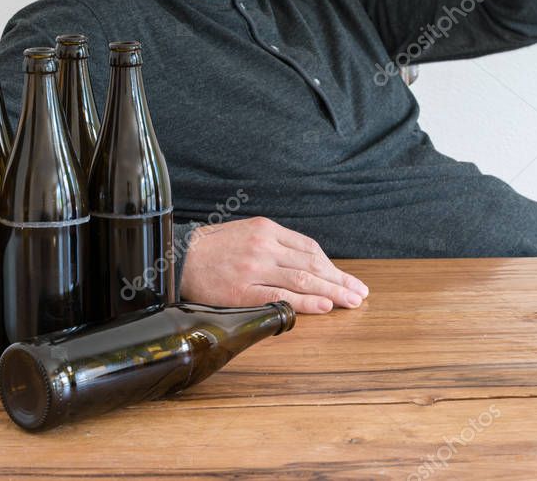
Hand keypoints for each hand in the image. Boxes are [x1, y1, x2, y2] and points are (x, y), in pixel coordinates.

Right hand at [178, 216, 369, 313]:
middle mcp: (264, 246)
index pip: (309, 249)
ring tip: (350, 301)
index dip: (332, 266)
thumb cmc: (212, 248)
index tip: (346, 279)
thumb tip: (304, 261)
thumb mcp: (246, 233)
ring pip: (302, 280)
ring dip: (331, 292)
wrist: (176, 258)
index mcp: (267, 229)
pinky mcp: (243, 290)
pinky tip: (324, 306)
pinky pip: (281, 297)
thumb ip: (274, 244)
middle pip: (312, 264)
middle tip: (360, 293)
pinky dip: (306, 302)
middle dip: (340, 280)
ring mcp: (254, 268)